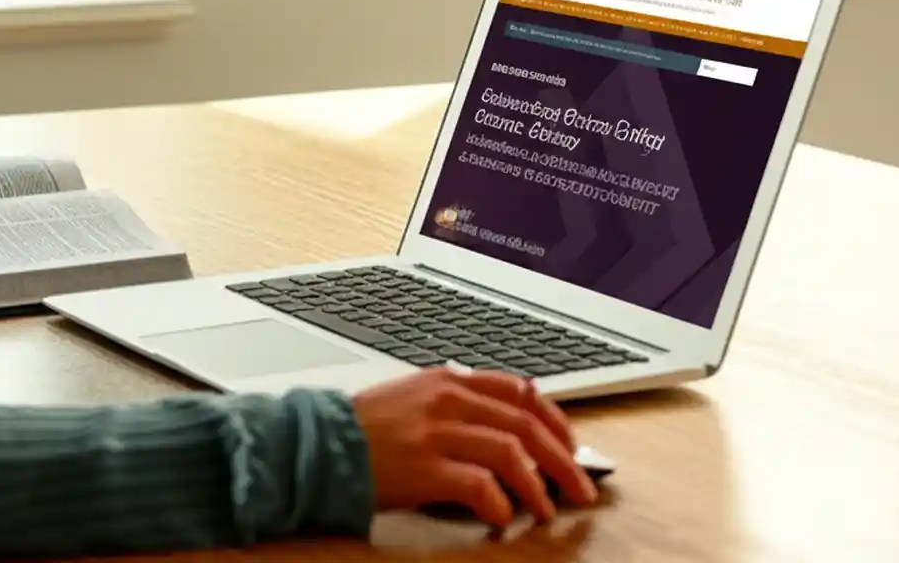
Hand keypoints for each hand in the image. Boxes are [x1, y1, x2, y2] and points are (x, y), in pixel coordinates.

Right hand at [351, 366, 597, 526]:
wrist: (316, 444)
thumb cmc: (363, 428)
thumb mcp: (413, 399)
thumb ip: (456, 404)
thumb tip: (507, 429)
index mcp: (448, 380)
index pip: (520, 392)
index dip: (554, 421)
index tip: (570, 445)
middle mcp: (447, 400)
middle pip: (526, 424)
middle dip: (563, 459)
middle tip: (582, 488)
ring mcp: (436, 433)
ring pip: (511, 453)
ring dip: (538, 486)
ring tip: (547, 510)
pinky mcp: (424, 468)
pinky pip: (480, 485)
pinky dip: (500, 504)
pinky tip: (502, 518)